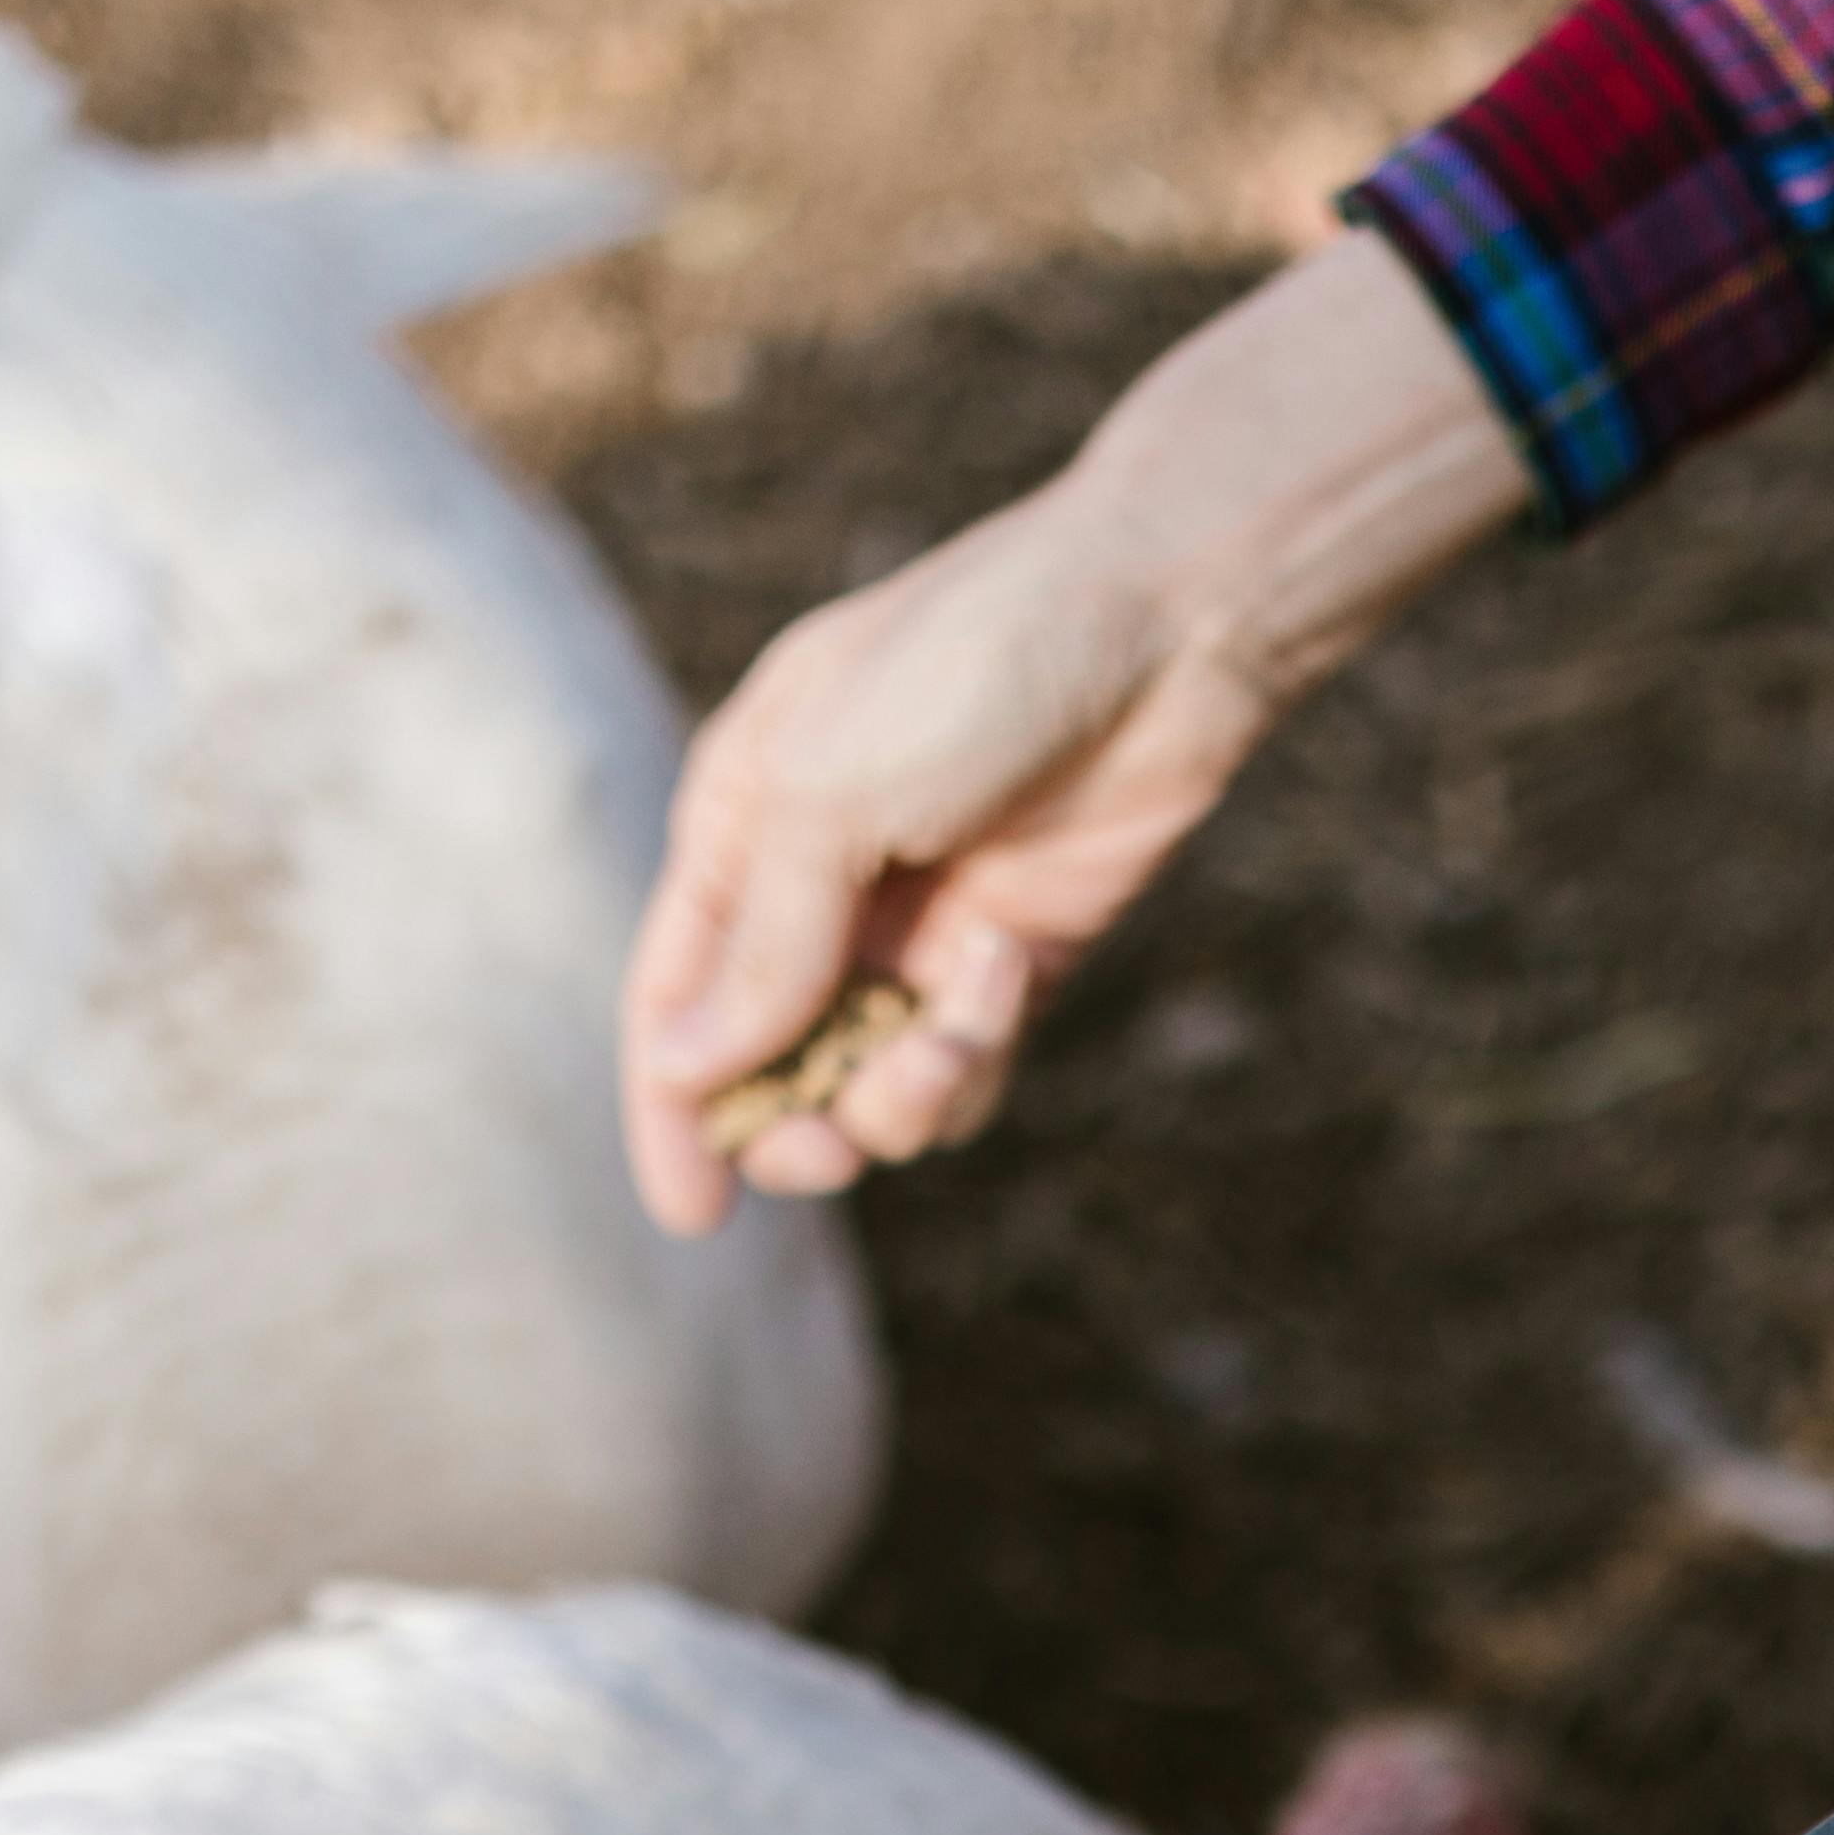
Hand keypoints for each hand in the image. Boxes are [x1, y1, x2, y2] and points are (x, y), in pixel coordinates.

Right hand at [621, 232, 1526, 1226]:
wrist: (1161, 621)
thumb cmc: (973, 665)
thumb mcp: (832, 794)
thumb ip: (762, 942)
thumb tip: (687, 1069)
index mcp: (744, 825)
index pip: (677, 997)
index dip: (673, 1109)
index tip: (695, 1214)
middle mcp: (821, 889)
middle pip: (772, 1068)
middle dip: (798, 1124)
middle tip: (833, 1146)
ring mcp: (919, 927)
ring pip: (874, 1084)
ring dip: (905, 1090)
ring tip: (955, 1029)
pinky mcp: (1012, 955)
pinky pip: (965, 1067)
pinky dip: (974, 1053)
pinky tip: (1004, 971)